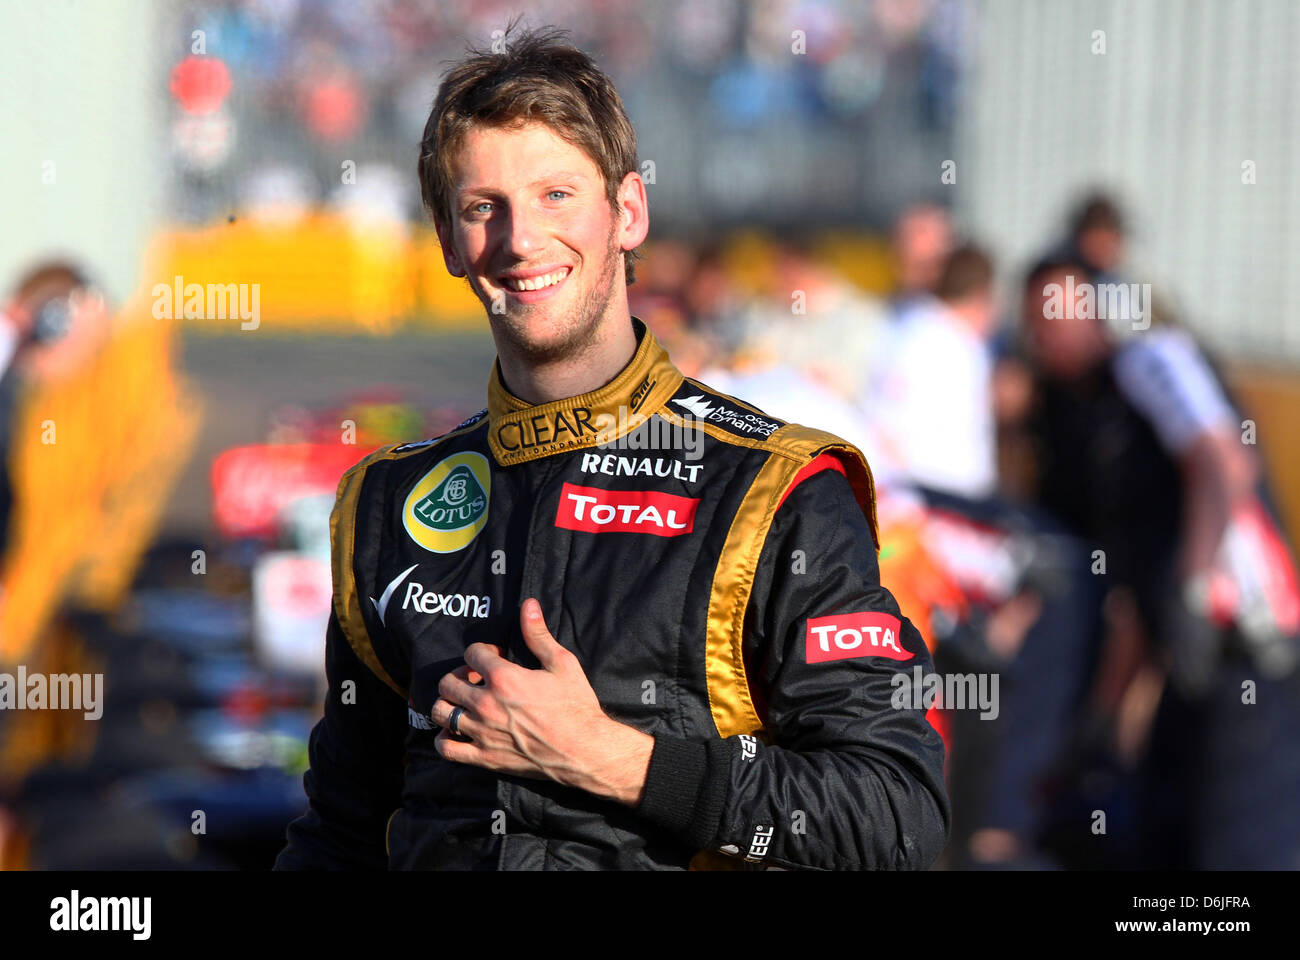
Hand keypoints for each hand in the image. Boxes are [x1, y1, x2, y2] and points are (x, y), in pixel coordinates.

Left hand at [430, 598, 653, 804]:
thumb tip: (528, 604)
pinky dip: (444, 739)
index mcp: (504, 677)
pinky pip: (446, 748)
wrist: (583, 751)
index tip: (495, 656)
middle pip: (447, 682)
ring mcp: (482, 732)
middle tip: (475, 679)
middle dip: (459, 675)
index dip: (482, 651)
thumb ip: (539, 635)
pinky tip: (456, 732)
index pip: (472, 653)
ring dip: (448, 703)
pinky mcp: (483, 757)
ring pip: (441, 712)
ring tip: (463, 703)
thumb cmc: (576, 706)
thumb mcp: (562, 664)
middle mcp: (486, 703)